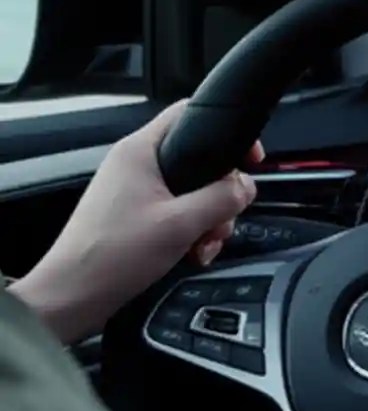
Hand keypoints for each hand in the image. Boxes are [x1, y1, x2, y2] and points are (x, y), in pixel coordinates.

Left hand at [9, 101, 262, 343]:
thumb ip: (222, 199)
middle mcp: (136, 165)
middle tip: (221, 220)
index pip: (190, 114)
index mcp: (140, 151)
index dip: (227, 131)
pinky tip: (191, 254)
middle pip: (199, 162)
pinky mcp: (136, 216)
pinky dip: (192, 232)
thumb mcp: (181, 224)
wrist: (73, 295)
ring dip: (209, 220)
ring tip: (202, 245)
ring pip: (193, 192)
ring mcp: (135, 191)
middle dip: (221, 194)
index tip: (250, 159)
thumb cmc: (114, 255)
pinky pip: (179, 213)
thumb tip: (247, 186)